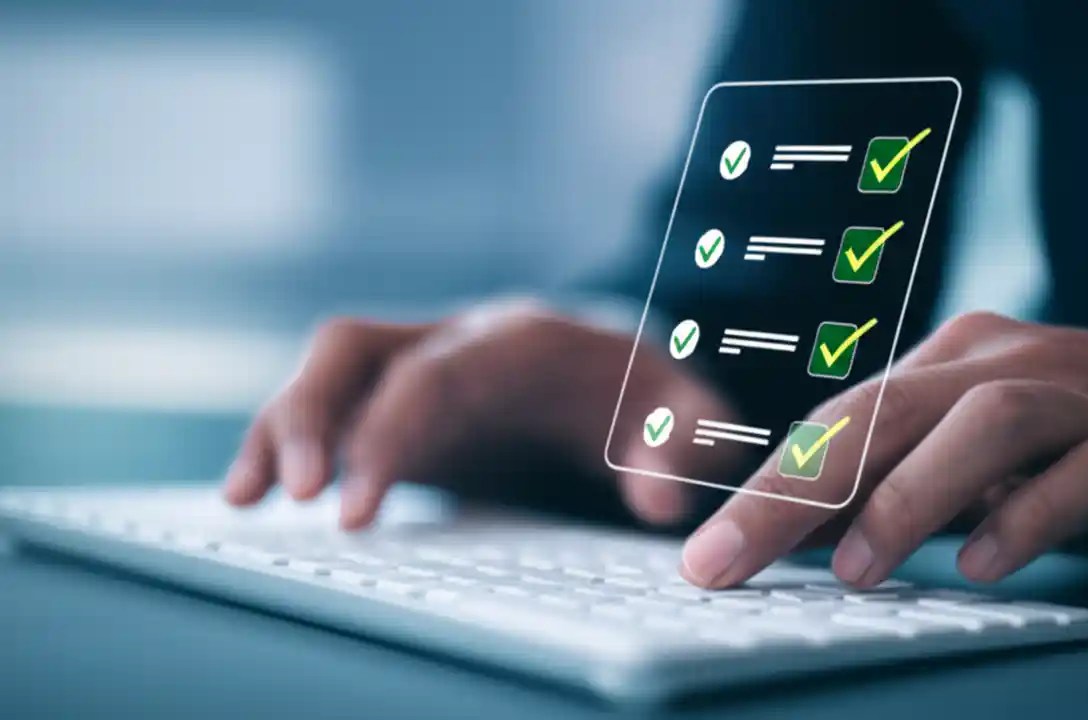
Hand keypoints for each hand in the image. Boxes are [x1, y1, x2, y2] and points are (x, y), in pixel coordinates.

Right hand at [223, 299, 734, 528]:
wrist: (624, 374)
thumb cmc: (650, 399)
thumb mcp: (689, 416)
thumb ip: (684, 443)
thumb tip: (656, 497)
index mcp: (518, 340)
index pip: (435, 372)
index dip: (388, 431)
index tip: (356, 506)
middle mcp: (454, 343)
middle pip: (357, 349)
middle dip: (314, 415)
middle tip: (297, 496)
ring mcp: (418, 370)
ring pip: (327, 375)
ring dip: (282, 430)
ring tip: (245, 500)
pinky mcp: (399, 407)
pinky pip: (329, 412)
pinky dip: (288, 447)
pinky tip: (258, 495)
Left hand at [681, 312, 1087, 588]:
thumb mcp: (991, 468)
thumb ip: (911, 488)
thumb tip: (807, 537)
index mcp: (957, 361)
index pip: (842, 418)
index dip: (768, 482)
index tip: (708, 546)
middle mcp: (1007, 362)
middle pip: (882, 414)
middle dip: (792, 491)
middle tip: (724, 560)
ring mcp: (1083, 396)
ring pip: (979, 426)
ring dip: (906, 499)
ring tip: (851, 571)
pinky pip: (1086, 473)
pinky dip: (1031, 517)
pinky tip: (987, 568)